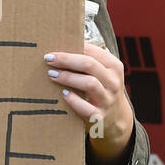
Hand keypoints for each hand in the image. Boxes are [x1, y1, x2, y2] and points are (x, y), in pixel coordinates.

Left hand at [45, 43, 135, 164]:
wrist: (115, 118)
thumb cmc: (102, 89)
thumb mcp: (102, 73)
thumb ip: (89, 61)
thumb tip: (61, 46)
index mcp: (114, 67)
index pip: (93, 52)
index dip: (73, 47)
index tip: (54, 49)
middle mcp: (113, 82)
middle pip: (89, 65)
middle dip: (66, 60)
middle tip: (48, 59)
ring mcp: (108, 100)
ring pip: (89, 83)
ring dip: (68, 77)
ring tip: (52, 75)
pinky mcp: (100, 117)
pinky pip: (86, 108)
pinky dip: (73, 100)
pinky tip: (63, 94)